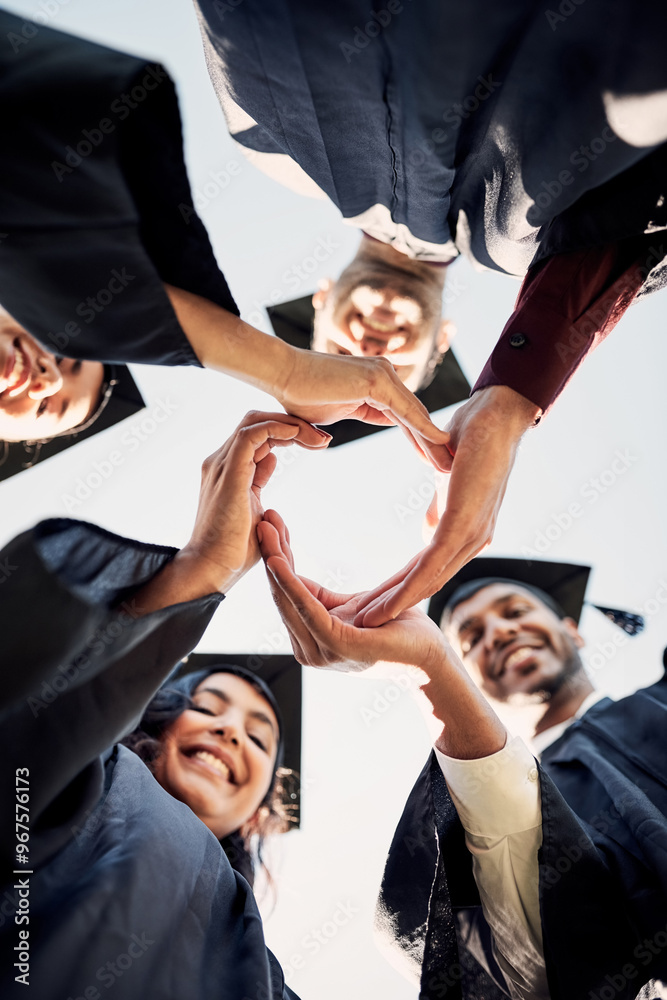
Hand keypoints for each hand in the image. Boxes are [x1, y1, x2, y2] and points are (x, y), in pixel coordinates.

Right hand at [134, 412, 328, 612]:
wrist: (212, 569)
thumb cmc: (233, 549)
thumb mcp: (254, 507)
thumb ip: (260, 481)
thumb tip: (270, 459)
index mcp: (228, 469)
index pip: (258, 434)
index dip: (287, 432)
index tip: (317, 443)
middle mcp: (221, 462)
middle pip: (257, 421)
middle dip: (291, 423)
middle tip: (321, 437)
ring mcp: (223, 465)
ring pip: (255, 421)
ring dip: (290, 425)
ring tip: (317, 438)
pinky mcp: (230, 473)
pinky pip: (253, 434)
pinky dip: (279, 429)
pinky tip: (299, 437)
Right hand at [164, 285, 449, 471]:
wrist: (281, 374)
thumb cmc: (298, 394)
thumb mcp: (330, 413)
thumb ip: (343, 419)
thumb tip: (329, 440)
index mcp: (377, 385)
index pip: (405, 416)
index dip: (419, 439)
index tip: (432, 459)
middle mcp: (385, 375)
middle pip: (416, 415)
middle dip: (433, 443)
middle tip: (449, 467)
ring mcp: (383, 375)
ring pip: (415, 414)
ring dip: (433, 441)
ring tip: (447, 464)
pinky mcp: (377, 380)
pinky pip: (406, 410)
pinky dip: (423, 428)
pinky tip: (438, 443)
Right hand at [257, 509, 446, 671]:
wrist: (431, 655)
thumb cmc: (398, 629)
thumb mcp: (352, 607)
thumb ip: (322, 599)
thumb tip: (297, 578)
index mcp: (311, 640)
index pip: (286, 594)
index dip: (277, 558)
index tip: (270, 525)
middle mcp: (308, 650)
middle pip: (282, 594)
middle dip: (271, 553)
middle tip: (262, 518)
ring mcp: (321, 652)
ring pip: (289, 599)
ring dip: (276, 561)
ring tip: (266, 528)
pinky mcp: (337, 646)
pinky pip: (307, 608)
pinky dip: (290, 583)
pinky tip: (279, 560)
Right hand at [353, 386, 540, 626]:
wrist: (496, 413)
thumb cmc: (473, 439)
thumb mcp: (448, 482)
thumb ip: (439, 510)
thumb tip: (428, 532)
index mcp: (466, 532)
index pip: (428, 571)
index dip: (400, 591)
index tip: (370, 607)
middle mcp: (472, 541)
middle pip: (428, 585)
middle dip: (393, 608)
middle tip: (359, 629)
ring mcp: (471, 534)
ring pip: (429, 581)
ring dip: (396, 606)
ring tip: (364, 625)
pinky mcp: (465, 523)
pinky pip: (432, 563)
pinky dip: (409, 586)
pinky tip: (387, 605)